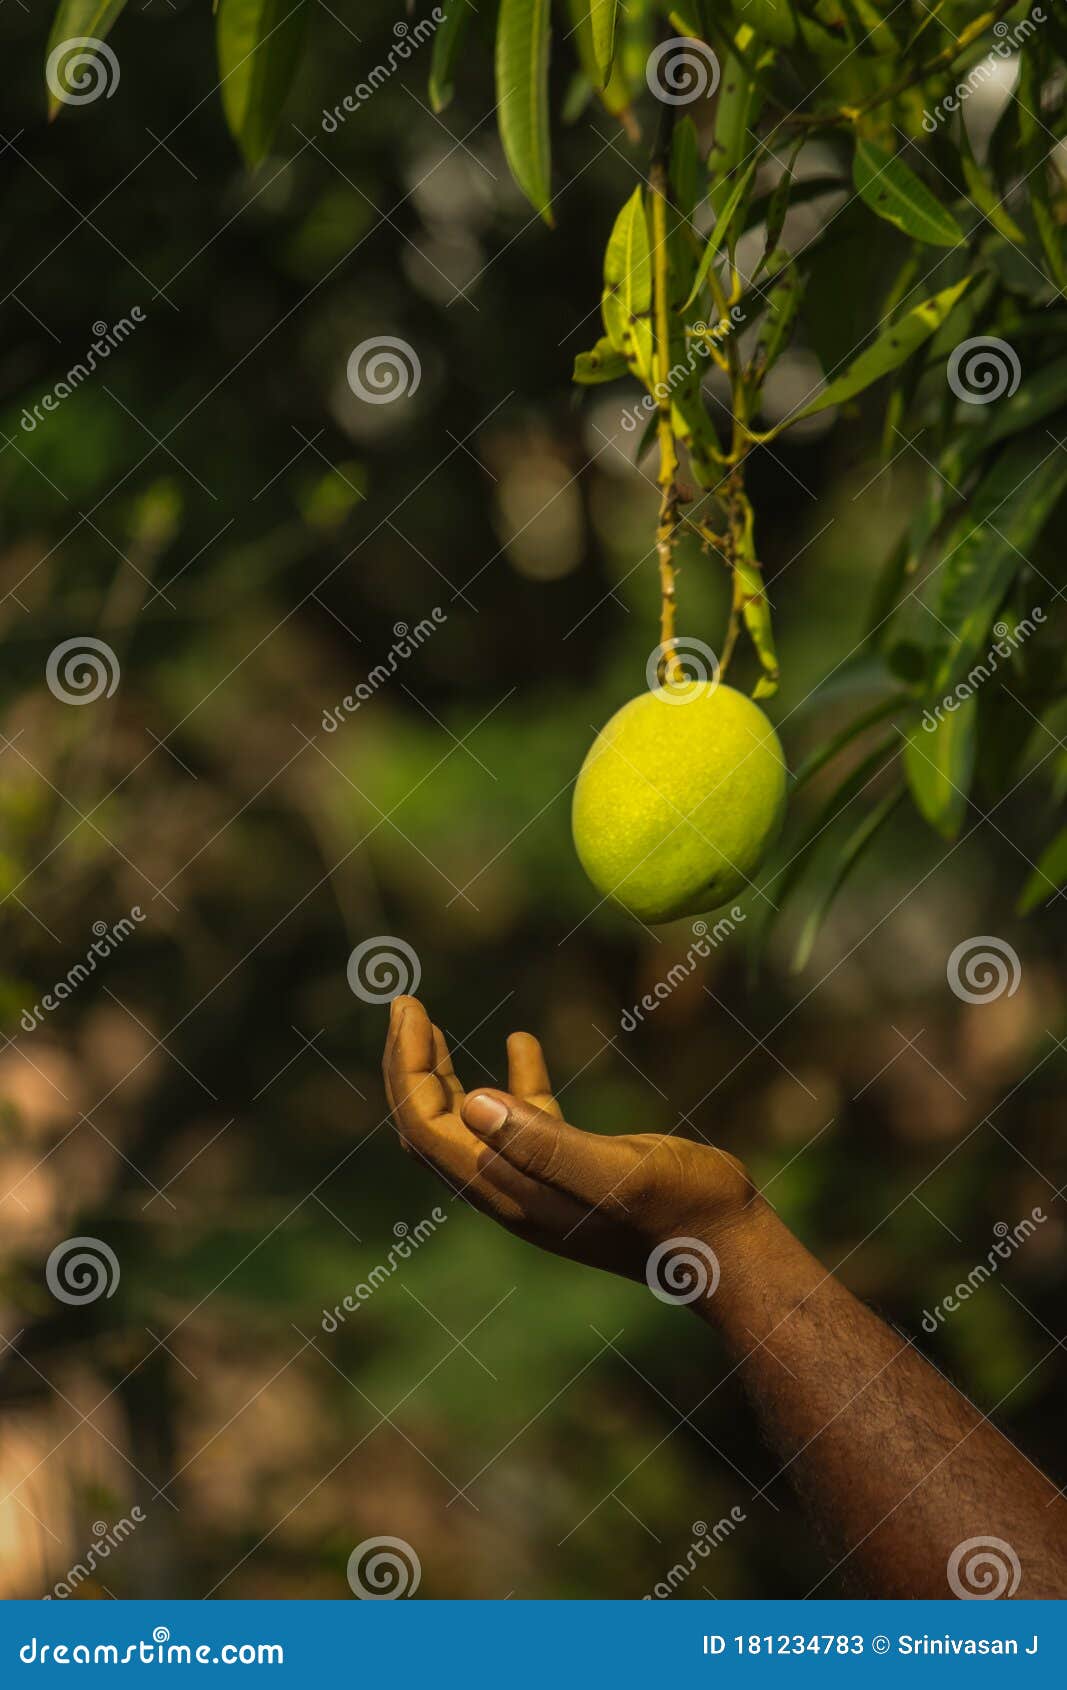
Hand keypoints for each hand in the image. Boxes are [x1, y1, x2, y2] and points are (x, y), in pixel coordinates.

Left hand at [383, 995, 760, 1291]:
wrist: (726, 1248)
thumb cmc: (679, 1209)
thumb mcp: (614, 1172)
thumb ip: (544, 1144)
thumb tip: (472, 1103)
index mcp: (509, 1191)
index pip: (426, 1130)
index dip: (407, 1069)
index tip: (410, 1008)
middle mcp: (510, 1191)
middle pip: (431, 1127)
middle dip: (410, 1066)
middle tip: (407, 1004)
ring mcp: (538, 1183)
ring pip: (467, 1123)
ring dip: (443, 1072)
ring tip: (431, 1022)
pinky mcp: (570, 1171)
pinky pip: (522, 1121)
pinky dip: (512, 1079)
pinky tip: (521, 1040)